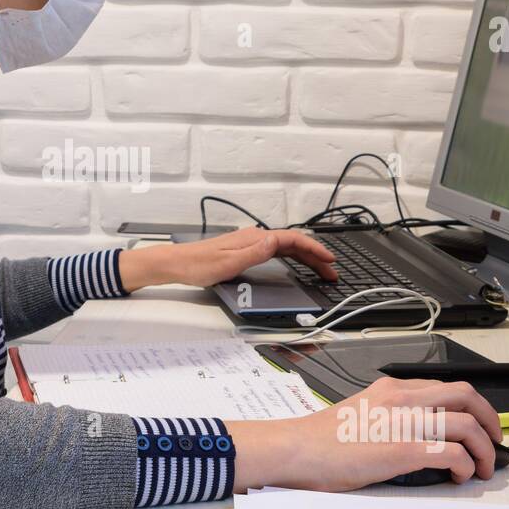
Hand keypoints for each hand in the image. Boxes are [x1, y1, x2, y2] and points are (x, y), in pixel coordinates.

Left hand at [118, 227, 337, 291]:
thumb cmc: (198, 265)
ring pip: (286, 247)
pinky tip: (295, 264)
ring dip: (305, 258)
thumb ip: (254, 253)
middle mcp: (254, 237)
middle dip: (315, 256)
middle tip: (332, 272)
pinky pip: (276, 251)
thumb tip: (276, 240)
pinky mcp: (244, 250)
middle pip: (292, 243)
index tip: (329, 260)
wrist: (176, 264)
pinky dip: (291, 258)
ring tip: (320, 270)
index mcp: (253, 238)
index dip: (313, 249)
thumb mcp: (228, 263)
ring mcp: (249, 243)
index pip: (291, 240)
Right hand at [231, 377, 502, 492]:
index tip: (480, 423)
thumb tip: (417, 432)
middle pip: (466, 396)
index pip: (447, 386)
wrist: (298, 449)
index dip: (473, 406)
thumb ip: (390, 413)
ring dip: (483, 448)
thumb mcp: (361, 411)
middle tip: (494, 441)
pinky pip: (451, 452)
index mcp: (392, 388)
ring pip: (466, 424)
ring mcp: (404, 423)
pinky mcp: (402, 450)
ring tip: (481, 467)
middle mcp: (402, 398)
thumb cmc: (322, 438)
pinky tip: (459, 475)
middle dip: (490, 419)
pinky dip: (464, 465)